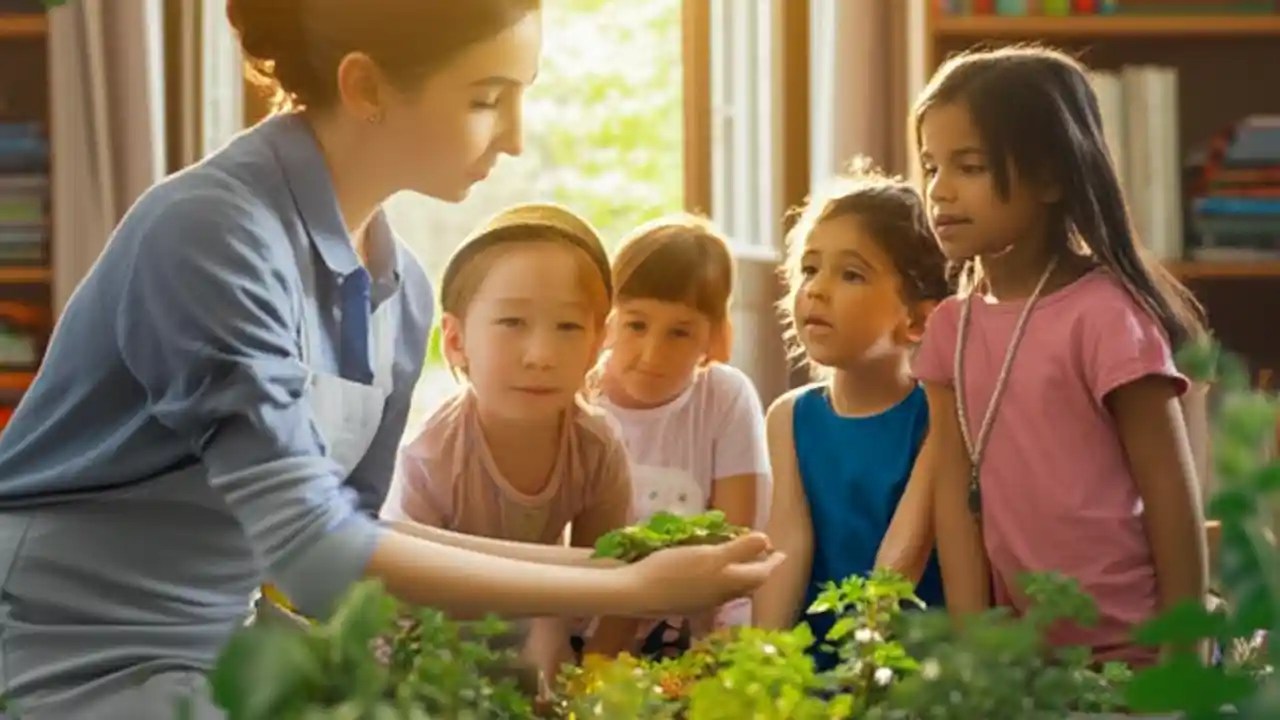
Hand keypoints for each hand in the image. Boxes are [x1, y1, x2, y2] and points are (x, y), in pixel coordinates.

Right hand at [626, 533, 782, 614]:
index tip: (780, 552)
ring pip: (732, 588)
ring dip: (742, 574)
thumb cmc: (672, 570)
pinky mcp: (687, 601)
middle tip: (765, 555)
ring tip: (744, 562)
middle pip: (748, 584)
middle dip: (759, 569)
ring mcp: (703, 601)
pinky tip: (714, 572)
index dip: (771, 562)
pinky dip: (723, 579)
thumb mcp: (709, 555)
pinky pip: (715, 591)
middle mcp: (720, 596)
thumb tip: (765, 541)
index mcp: (728, 583)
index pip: (760, 574)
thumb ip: (739, 549)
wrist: (635, 593)